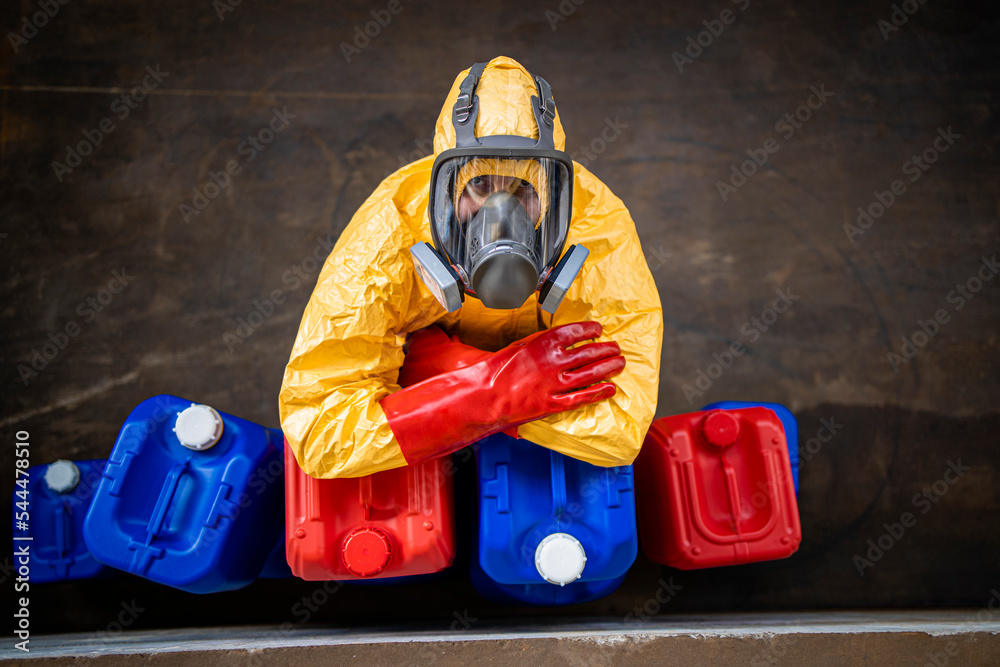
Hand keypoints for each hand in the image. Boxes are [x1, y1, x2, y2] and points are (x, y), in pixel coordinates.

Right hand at [484, 321, 624, 421]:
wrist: (484, 395)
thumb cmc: (496, 370)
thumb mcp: (519, 346)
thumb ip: (540, 342)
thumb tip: (557, 340)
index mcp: (543, 344)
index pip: (575, 332)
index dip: (590, 330)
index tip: (598, 329)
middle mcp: (553, 362)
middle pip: (588, 353)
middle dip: (606, 349)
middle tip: (616, 348)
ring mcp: (554, 384)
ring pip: (590, 374)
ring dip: (608, 368)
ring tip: (619, 363)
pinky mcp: (552, 404)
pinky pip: (581, 398)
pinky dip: (598, 393)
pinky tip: (610, 389)